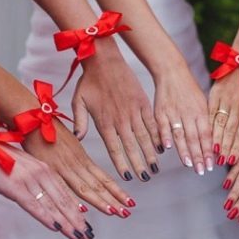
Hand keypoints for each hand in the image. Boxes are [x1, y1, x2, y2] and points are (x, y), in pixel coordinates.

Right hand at [0, 143, 92, 238]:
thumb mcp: (22, 168)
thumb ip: (35, 181)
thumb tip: (42, 198)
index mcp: (44, 169)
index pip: (65, 193)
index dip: (76, 210)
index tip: (85, 223)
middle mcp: (41, 173)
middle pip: (63, 201)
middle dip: (76, 221)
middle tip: (88, 236)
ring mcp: (30, 179)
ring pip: (53, 205)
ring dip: (66, 223)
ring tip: (78, 237)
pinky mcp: (16, 186)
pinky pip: (34, 204)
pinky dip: (46, 217)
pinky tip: (56, 227)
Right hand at [23, 122, 134, 218]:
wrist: (30, 117)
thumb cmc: (47, 128)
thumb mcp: (69, 143)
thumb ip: (77, 158)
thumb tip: (84, 169)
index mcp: (81, 157)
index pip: (103, 178)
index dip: (117, 191)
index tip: (129, 201)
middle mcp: (76, 163)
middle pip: (98, 185)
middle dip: (114, 200)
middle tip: (127, 213)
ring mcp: (63, 167)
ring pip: (85, 188)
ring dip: (101, 202)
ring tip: (114, 212)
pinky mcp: (48, 169)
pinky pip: (63, 187)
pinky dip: (74, 199)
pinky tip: (83, 210)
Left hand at [72, 53, 161, 181]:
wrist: (104, 59)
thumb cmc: (88, 81)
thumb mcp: (78, 101)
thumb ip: (79, 121)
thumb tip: (78, 138)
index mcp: (104, 122)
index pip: (114, 148)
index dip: (122, 164)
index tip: (127, 177)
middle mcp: (121, 119)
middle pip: (132, 147)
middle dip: (138, 165)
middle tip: (145, 178)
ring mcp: (133, 111)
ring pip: (144, 138)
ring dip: (150, 154)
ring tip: (154, 168)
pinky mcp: (143, 102)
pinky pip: (152, 123)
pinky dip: (157, 135)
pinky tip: (161, 147)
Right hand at [154, 66, 213, 174]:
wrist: (172, 72)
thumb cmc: (189, 90)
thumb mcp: (203, 103)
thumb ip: (206, 122)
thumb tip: (212, 142)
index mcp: (201, 112)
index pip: (206, 135)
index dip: (209, 151)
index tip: (211, 165)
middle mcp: (189, 113)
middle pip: (195, 138)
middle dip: (199, 156)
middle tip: (201, 171)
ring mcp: (174, 113)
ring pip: (180, 134)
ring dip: (184, 151)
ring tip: (189, 164)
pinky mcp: (161, 111)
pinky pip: (163, 126)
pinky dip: (165, 136)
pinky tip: (167, 148)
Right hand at [208, 70, 238, 166]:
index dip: (236, 147)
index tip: (232, 160)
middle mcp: (237, 106)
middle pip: (229, 131)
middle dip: (224, 148)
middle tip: (217, 163)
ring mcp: (225, 100)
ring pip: (218, 124)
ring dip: (213, 140)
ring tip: (208, 154)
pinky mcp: (214, 94)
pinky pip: (209, 112)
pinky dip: (205, 124)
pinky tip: (203, 134)